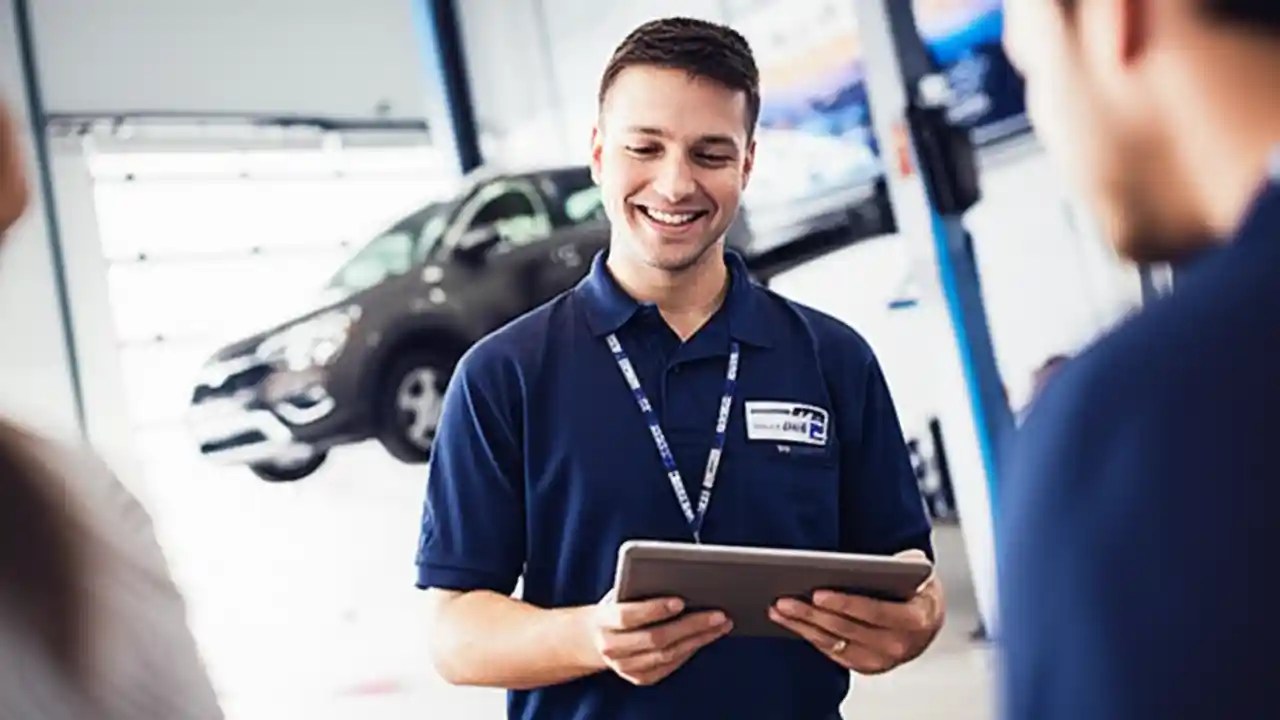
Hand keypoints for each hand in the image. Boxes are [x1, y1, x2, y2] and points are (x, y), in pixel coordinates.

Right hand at [585, 589, 732, 685]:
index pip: (628, 616)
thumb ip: (640, 589)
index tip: (680, 600)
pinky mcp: (639, 677)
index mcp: (603, 621)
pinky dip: (690, 650)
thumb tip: (681, 580)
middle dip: (690, 626)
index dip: (654, 609)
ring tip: (721, 624)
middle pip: (655, 638)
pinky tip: (706, 637)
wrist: (592, 639)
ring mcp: (625, 667)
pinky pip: (670, 665)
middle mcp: (611, 648)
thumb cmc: (614, 607)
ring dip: (698, 639)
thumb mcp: (619, 594)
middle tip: (718, 613)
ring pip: (667, 655)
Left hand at [768, 549, 944, 674]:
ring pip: (834, 642)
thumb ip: (902, 563)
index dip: (845, 603)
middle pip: (847, 629)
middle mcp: (900, 645)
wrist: (926, 616)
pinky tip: (788, 620)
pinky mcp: (865, 666)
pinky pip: (831, 650)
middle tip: (785, 599)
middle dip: (813, 614)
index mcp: (916, 619)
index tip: (818, 593)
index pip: (876, 612)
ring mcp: (882, 660)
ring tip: (778, 607)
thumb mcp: (916, 568)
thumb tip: (876, 562)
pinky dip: (808, 634)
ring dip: (803, 625)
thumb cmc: (915, 586)